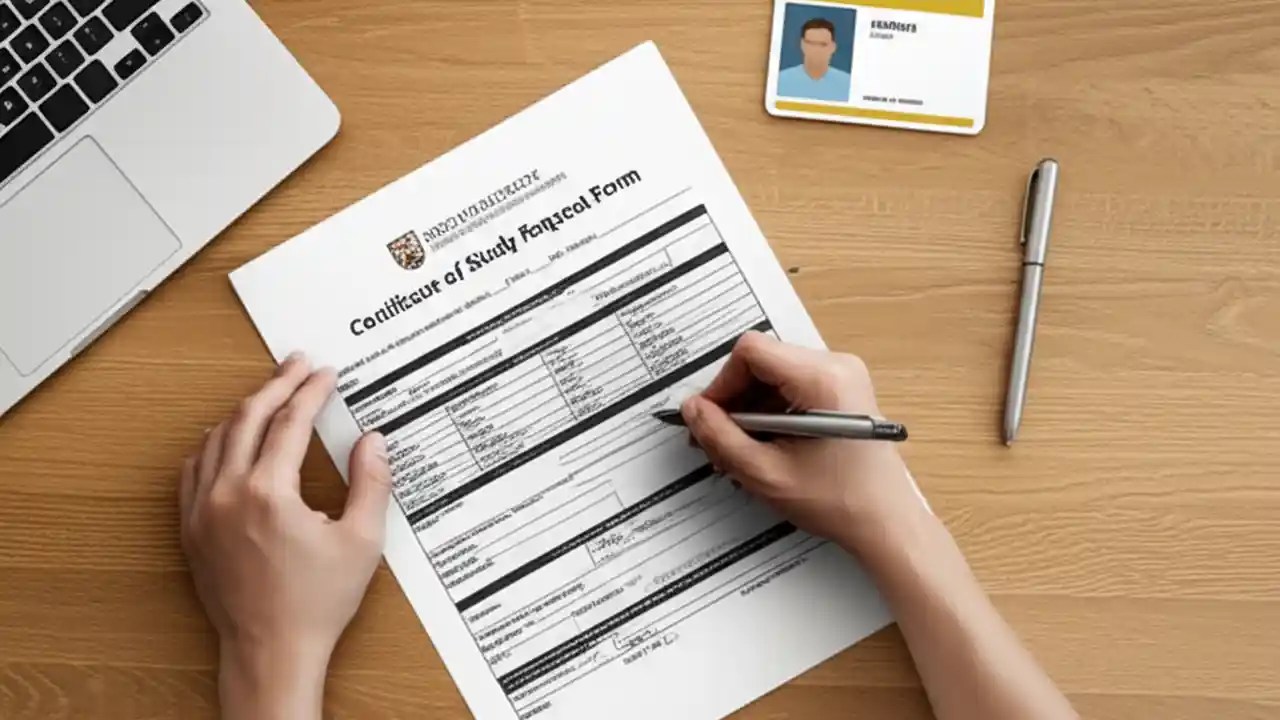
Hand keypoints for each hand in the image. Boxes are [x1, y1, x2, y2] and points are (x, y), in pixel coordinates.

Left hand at [179, 353, 391, 718]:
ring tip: (270, 395)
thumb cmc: (315, 604)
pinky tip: (229, 439)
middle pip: (248, 417)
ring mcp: (203, 511)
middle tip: (297, 365)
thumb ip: (371, 484)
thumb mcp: (362, 542)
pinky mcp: (191, 529)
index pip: (290, 421)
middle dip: (276, 384)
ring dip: (244, 410)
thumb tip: (373, 442)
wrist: (272, 650)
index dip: (311, 391)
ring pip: (216, 438)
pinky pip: (193, 470)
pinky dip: (214, 444)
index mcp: (270, 493)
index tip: (325, 374)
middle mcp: (228, 495)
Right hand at [681, 332, 919, 554]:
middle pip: (762, 361)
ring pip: (773, 374)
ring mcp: (842, 376)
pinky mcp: (841, 390)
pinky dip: (769, 412)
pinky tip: (763, 445)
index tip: (708, 416)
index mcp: (823, 379)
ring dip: (749, 408)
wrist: (886, 522)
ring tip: (739, 449)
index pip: (751, 352)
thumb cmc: (840, 501)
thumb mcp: (766, 473)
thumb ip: (722, 437)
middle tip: (715, 438)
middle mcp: (836, 366)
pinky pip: (791, 386)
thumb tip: (693, 410)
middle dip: (733, 399)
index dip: (721, 383)